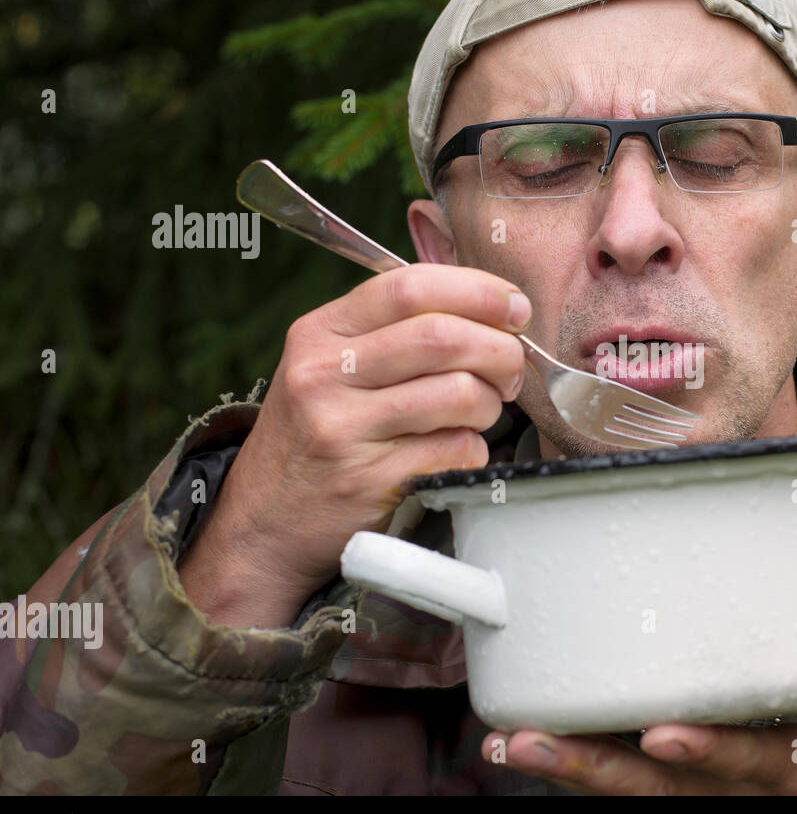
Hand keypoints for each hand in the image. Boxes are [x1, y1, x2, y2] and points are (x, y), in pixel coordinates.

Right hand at [179, 263, 531, 626]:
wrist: (264, 525)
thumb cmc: (314, 436)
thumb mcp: (328, 367)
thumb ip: (394, 331)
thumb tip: (495, 308)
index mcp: (319, 333)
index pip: (409, 287)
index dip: (478, 291)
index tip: (514, 306)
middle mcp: (324, 376)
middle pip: (443, 338)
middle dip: (500, 349)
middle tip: (511, 367)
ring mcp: (344, 431)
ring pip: (459, 393)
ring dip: (491, 403)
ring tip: (480, 412)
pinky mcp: (371, 481)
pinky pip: (458, 449)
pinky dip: (474, 448)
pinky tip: (453, 451)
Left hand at [482, 567, 796, 794]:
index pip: (753, 764)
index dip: (710, 752)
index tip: (661, 732)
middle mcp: (744, 793)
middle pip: (666, 793)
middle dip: (599, 769)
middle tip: (533, 739)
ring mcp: (708, 795)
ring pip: (635, 796)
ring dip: (573, 769)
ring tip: (511, 740)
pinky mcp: (684, 789)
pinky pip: (629, 788)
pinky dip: (581, 768)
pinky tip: (530, 738)